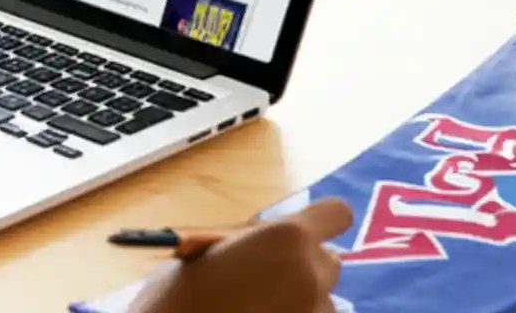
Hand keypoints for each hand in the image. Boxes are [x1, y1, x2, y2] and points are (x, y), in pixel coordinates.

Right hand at [128, 198, 353, 312]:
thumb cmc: (179, 291)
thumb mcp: (210, 247)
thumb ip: (251, 240)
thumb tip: (265, 242)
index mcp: (287, 236)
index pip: (336, 213)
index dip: (320, 221)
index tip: (299, 234)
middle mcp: (311, 273)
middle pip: (329, 261)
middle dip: (304, 266)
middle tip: (266, 279)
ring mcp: (315, 311)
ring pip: (322, 299)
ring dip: (300, 299)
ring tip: (260, 307)